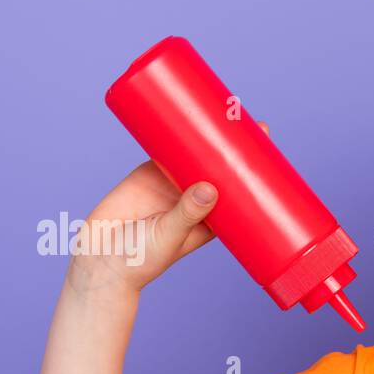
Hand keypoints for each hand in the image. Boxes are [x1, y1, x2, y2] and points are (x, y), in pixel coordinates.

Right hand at [68, 121, 269, 293]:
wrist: (101, 258)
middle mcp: (196, 200)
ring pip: (199, 155)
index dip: (256, 177)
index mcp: (211, 221)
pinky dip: (179, 132)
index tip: (272, 157)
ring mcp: (174, 184)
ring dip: (212, 137)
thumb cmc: (140, 259)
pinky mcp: (150, 172)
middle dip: (240, 150)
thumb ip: (187, 213)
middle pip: (225, 170)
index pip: (241, 195)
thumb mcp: (169, 236)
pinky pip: (168, 147)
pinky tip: (191, 114)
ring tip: (229, 114)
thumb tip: (211, 188)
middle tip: (257, 125)